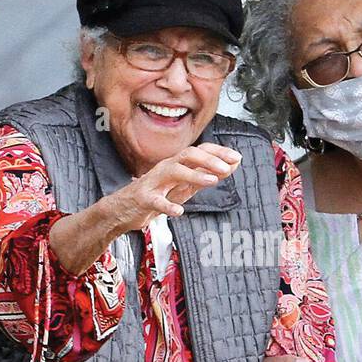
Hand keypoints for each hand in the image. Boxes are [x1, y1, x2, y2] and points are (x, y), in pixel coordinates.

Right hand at [106, 143, 240, 232]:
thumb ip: (206, 176)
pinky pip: (156, 200)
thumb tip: (232, 166)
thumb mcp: (185, 186)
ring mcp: (154, 182)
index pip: (200, 150)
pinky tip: (179, 211)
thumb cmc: (157, 194)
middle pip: (187, 154)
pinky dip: (167, 205)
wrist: (125, 209)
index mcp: (177, 164)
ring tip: (212, 181)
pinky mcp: (143, 199)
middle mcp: (166, 168)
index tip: (237, 158)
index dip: (218, 152)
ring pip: (173, 171)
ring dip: (194, 175)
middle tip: (228, 168)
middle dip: (209, 159)